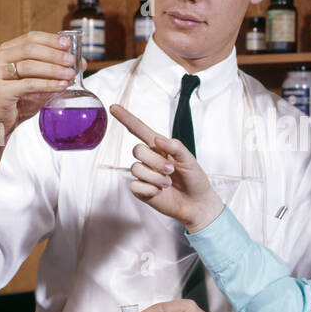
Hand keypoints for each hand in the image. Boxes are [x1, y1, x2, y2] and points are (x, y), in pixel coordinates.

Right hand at [0, 32, 77, 141]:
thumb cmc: (19, 101)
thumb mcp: (39, 82)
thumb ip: (55, 71)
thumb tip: (81, 62)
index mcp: (6, 51)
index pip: (31, 38)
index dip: (51, 40)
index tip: (68, 44)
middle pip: (31, 49)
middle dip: (55, 54)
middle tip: (72, 61)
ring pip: (30, 66)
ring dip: (54, 69)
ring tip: (70, 74)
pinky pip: (28, 84)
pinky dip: (48, 84)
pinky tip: (62, 86)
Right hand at [110, 106, 222, 231]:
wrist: (196, 203)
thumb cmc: (194, 179)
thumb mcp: (189, 159)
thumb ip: (174, 147)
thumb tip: (158, 140)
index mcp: (160, 147)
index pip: (139, 130)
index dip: (126, 118)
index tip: (114, 107)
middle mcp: (149, 159)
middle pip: (137, 150)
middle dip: (155, 161)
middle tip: (171, 170)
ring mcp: (144, 174)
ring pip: (136, 168)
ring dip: (155, 177)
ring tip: (168, 182)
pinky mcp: (141, 189)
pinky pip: (135, 185)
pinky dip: (150, 189)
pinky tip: (160, 191)